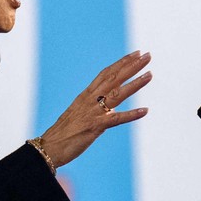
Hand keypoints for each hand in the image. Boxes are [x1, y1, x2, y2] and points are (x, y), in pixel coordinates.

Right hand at [36, 52, 150, 168]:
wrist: (50, 147)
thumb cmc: (64, 132)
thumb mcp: (79, 113)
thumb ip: (93, 107)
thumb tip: (107, 107)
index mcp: (86, 95)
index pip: (106, 73)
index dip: (121, 63)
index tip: (135, 54)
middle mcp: (90, 100)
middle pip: (113, 78)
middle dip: (131, 66)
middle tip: (147, 55)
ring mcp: (93, 112)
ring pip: (117, 94)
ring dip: (135, 84)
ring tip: (149, 75)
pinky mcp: (95, 127)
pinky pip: (116, 119)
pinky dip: (131, 115)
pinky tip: (144, 110)